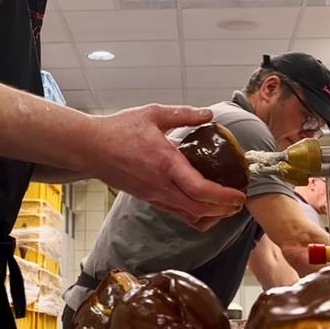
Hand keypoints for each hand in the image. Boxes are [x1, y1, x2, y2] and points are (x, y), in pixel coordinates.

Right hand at [87, 104, 245, 229]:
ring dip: (210, 215)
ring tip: (226, 207)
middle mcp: (160, 185)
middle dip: (223, 210)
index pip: (200, 189)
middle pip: (198, 209)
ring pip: (187, 216)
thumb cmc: (119, 129)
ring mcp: (153, 195)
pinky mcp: (147, 198)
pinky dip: (193, 214)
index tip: (240, 194)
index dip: (224, 197)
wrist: (89, 147)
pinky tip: (202, 205)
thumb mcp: (153, 114)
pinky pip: (175, 213)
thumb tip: (209, 113)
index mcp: (165, 163)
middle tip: (240, 203)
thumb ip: (183, 114)